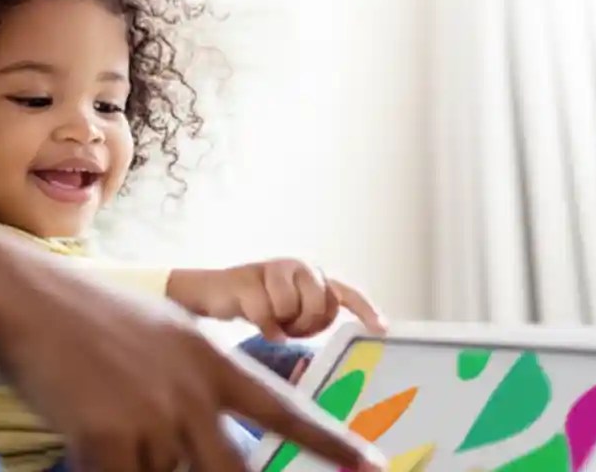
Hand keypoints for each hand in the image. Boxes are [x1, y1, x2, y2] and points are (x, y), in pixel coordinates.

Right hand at [0, 257, 386, 471]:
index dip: (332, 444)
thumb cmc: (84, 313)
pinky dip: (102, 467)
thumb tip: (208, 432)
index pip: (285, 411)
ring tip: (101, 416)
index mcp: (211, 359)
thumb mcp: (159, 332)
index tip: (375, 466)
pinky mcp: (112, 441)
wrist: (26, 297)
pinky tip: (85, 433)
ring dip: (134, 462)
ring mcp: (156, 416)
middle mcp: (194, 390)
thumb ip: (192, 380)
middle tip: (192, 461)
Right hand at [166, 260, 388, 339]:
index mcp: (312, 274)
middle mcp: (297, 266)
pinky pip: (266, 315)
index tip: (382, 329)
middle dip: (304, 324)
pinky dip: (262, 326)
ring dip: (280, 323)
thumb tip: (340, 328)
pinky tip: (253, 318)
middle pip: (318, 307)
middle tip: (288, 324)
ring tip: (268, 318)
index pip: (345, 292)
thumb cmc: (258, 303)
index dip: (365, 310)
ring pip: (290, 310)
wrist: (213, 292)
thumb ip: (314, 313)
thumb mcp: (290, 309)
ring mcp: (272, 269)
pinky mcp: (248, 280)